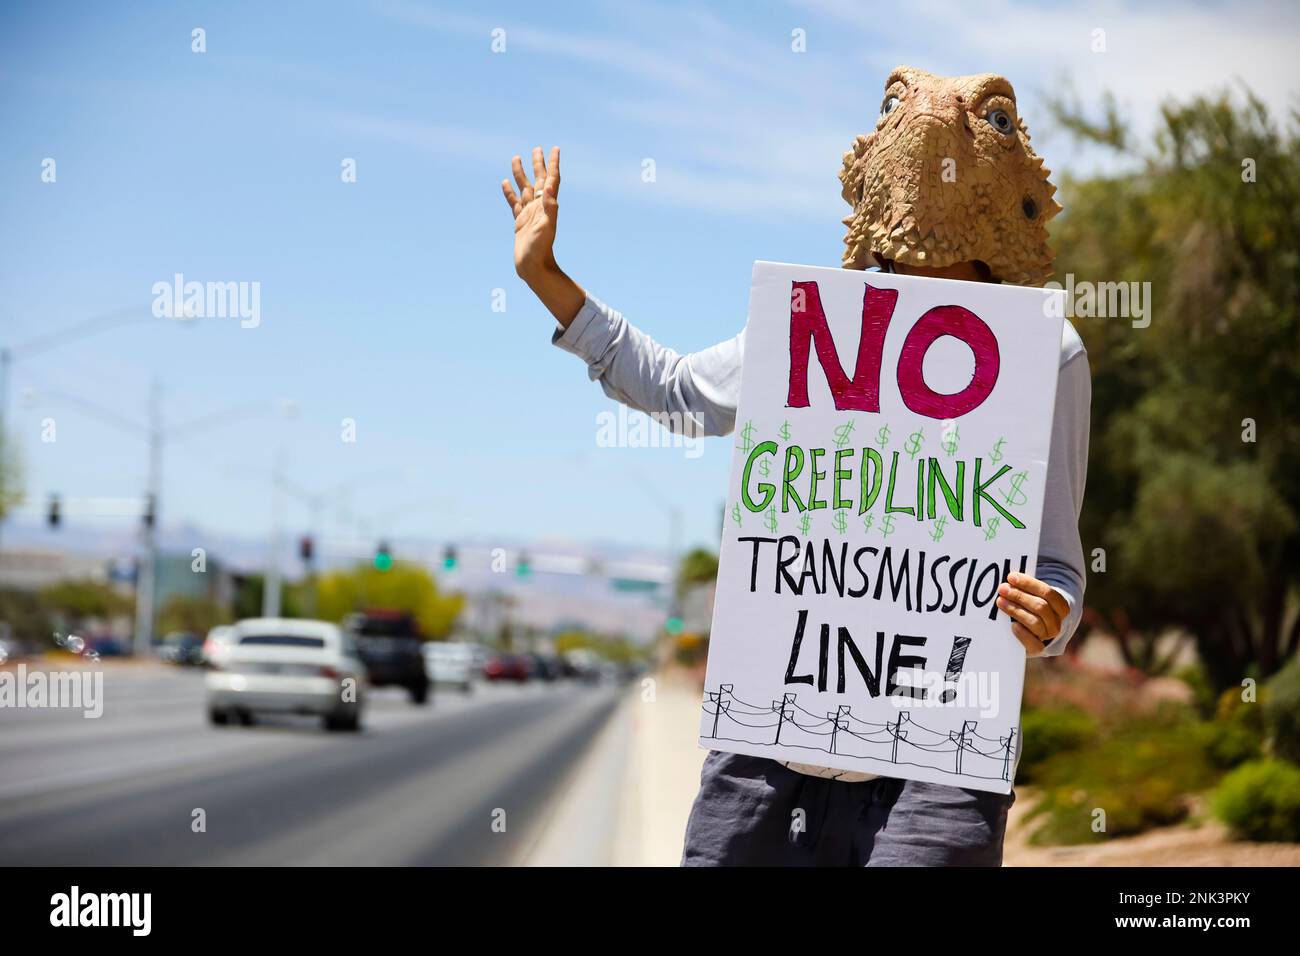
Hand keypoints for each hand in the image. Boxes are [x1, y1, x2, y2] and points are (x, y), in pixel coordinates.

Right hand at [501, 146, 560, 280]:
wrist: (533, 267)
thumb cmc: (541, 248)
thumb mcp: (546, 226)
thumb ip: (549, 205)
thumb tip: (548, 185)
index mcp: (546, 205)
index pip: (551, 179)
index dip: (553, 164)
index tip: (554, 149)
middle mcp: (539, 207)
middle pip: (538, 180)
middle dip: (538, 164)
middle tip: (536, 149)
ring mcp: (528, 213)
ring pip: (523, 188)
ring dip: (520, 174)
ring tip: (516, 158)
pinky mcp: (519, 221)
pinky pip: (514, 202)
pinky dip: (509, 192)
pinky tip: (504, 183)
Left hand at [997, 572, 1069, 656]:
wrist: (1030, 632)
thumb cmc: (1029, 608)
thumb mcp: (1031, 596)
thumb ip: (1025, 588)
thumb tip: (1010, 578)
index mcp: (1060, 606)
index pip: (1048, 593)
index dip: (1029, 584)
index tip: (1011, 577)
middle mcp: (1057, 622)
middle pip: (1040, 606)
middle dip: (1019, 595)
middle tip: (1002, 589)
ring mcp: (1047, 636)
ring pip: (1035, 622)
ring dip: (1016, 610)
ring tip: (1000, 602)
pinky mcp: (1037, 648)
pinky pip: (1034, 644)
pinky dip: (1023, 634)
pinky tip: (1012, 625)